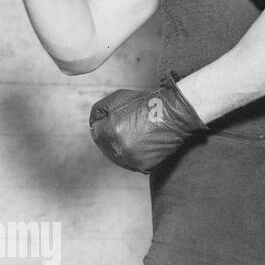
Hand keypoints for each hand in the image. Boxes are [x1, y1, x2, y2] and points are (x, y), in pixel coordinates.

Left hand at [89, 74, 207, 172]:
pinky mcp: (143, 166)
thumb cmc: (145, 103)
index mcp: (110, 131)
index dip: (104, 125)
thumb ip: (99, 112)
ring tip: (136, 136)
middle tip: (126, 129)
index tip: (114, 121)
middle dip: (112, 138)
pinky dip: (136, 156)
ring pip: (119, 157)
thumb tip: (92, 124)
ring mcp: (131, 159)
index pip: (95, 132)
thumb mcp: (118, 98)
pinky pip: (133, 164)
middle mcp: (118, 148)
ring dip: (123, 149)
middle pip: (106, 147)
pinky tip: (144, 144)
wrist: (173, 114)